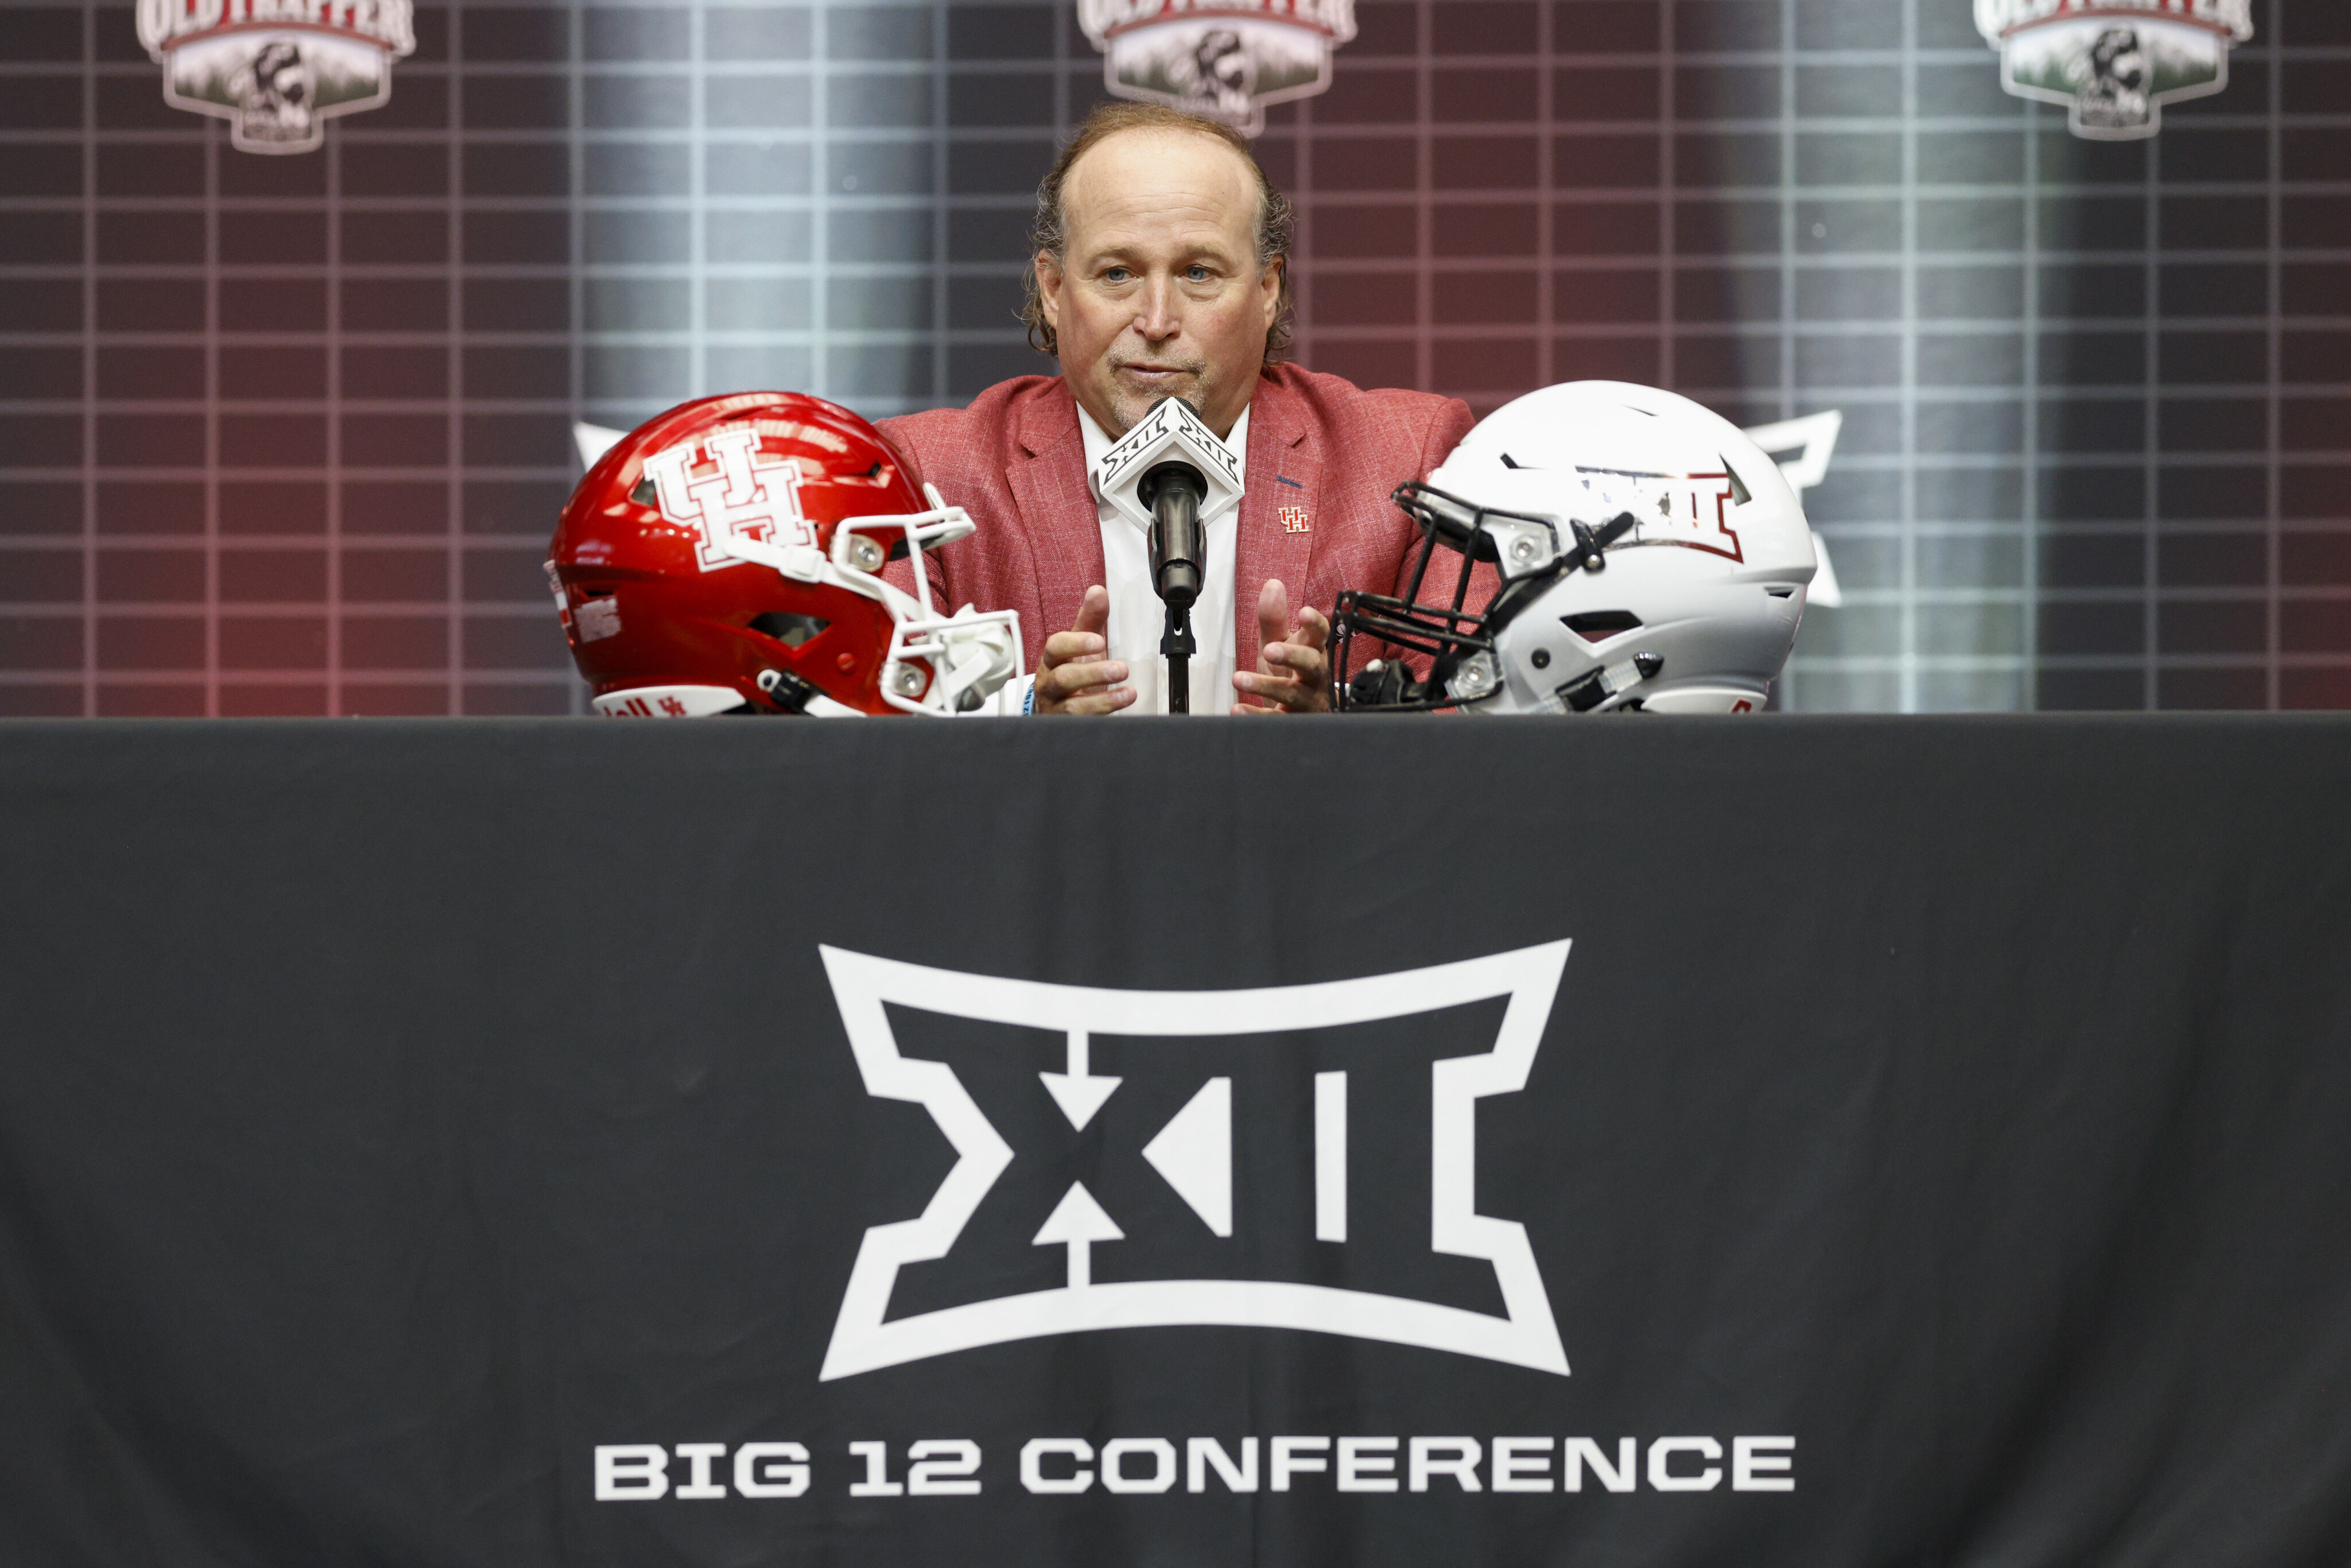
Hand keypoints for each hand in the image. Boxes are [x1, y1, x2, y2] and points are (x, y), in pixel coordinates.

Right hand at [1033, 585, 1134, 714]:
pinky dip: (1101, 717)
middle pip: (1063, 678)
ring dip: (1102, 700)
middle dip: (1093, 673)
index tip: (1099, 641)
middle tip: (1121, 669)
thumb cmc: (1069, 673)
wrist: (1053, 710)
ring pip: (1071, 707)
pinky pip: (1080, 725)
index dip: (1076, 644)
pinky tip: (1121, 709)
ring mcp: (1055, 708)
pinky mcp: (1064, 727)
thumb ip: (1090, 620)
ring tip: (1128, 693)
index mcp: (1052, 659)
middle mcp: (1049, 684)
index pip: (1056, 647)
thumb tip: (1098, 591)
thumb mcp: (1081, 646)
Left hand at [1232, 579, 1330, 713]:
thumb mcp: (1279, 642)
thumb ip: (1274, 617)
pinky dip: (1256, 714)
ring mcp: (1307, 701)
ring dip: (1265, 686)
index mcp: (1313, 651)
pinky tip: (1238, 710)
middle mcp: (1315, 676)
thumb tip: (1273, 584)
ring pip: (1292, 694)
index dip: (1315, 624)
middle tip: (1270, 649)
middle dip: (1292, 656)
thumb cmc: (1291, 672)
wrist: (1303, 712)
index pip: (1320, 634)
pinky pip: (1277, 720)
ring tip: (1239, 678)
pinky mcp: (1295, 721)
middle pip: (1311, 664)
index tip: (1304, 612)